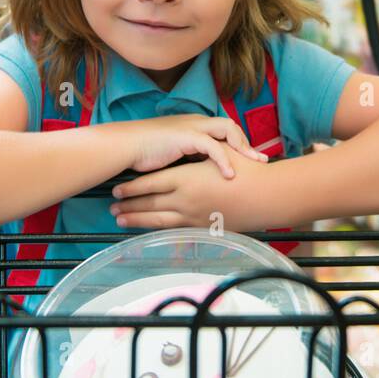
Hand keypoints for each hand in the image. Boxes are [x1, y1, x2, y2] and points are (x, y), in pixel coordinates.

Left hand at [109, 150, 274, 230]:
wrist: (266, 196)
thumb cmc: (246, 171)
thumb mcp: (219, 152)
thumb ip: (199, 151)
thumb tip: (187, 147)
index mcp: (186, 179)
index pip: (150, 185)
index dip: (131, 189)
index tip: (117, 191)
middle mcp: (185, 200)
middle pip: (149, 204)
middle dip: (129, 206)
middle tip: (112, 208)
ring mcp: (193, 217)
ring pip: (158, 221)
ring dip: (138, 220)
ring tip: (121, 220)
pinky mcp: (203, 227)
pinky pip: (174, 230)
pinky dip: (158, 230)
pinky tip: (150, 230)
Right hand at [121, 114, 268, 179]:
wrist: (126, 147)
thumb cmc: (144, 153)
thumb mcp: (172, 155)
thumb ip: (188, 159)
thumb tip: (201, 173)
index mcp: (193, 125)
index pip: (224, 129)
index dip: (239, 143)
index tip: (251, 160)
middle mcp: (195, 122)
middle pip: (230, 126)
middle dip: (247, 144)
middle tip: (260, 161)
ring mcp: (191, 127)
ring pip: (227, 130)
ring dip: (243, 148)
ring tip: (254, 165)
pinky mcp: (187, 136)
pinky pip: (213, 146)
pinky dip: (224, 160)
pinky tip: (229, 175)